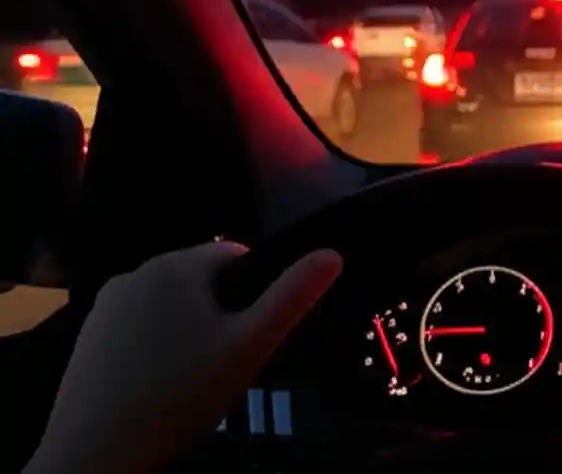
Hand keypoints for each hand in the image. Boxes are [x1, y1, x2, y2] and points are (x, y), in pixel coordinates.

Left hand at [25, 241, 341, 473]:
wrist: (98, 449)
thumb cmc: (183, 391)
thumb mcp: (251, 345)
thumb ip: (293, 297)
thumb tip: (332, 254)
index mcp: (179, 265)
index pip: (234, 254)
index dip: (254, 290)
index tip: (253, 334)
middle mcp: (137, 271)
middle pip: (198, 279)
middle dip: (218, 310)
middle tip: (225, 361)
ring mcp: (106, 303)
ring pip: (166, 303)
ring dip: (185, 327)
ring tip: (192, 377)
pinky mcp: (87, 334)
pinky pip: (136, 325)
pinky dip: (152, 345)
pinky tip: (157, 384)